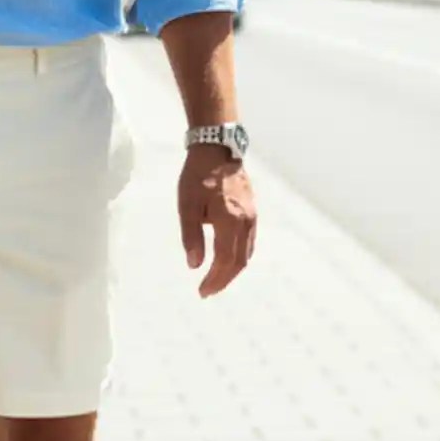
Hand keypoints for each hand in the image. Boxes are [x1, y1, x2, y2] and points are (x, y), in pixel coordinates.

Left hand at [178, 145, 257, 296]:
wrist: (218, 150)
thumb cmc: (198, 176)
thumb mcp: (187, 206)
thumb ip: (191, 236)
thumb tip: (195, 264)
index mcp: (229, 220)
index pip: (225, 260)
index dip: (215, 279)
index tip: (202, 291)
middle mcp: (245, 221)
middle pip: (239, 261)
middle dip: (224, 279)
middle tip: (208, 290)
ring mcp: (252, 216)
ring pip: (247, 252)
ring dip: (233, 270)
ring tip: (217, 279)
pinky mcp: (252, 211)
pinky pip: (249, 241)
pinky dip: (240, 256)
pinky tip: (229, 259)